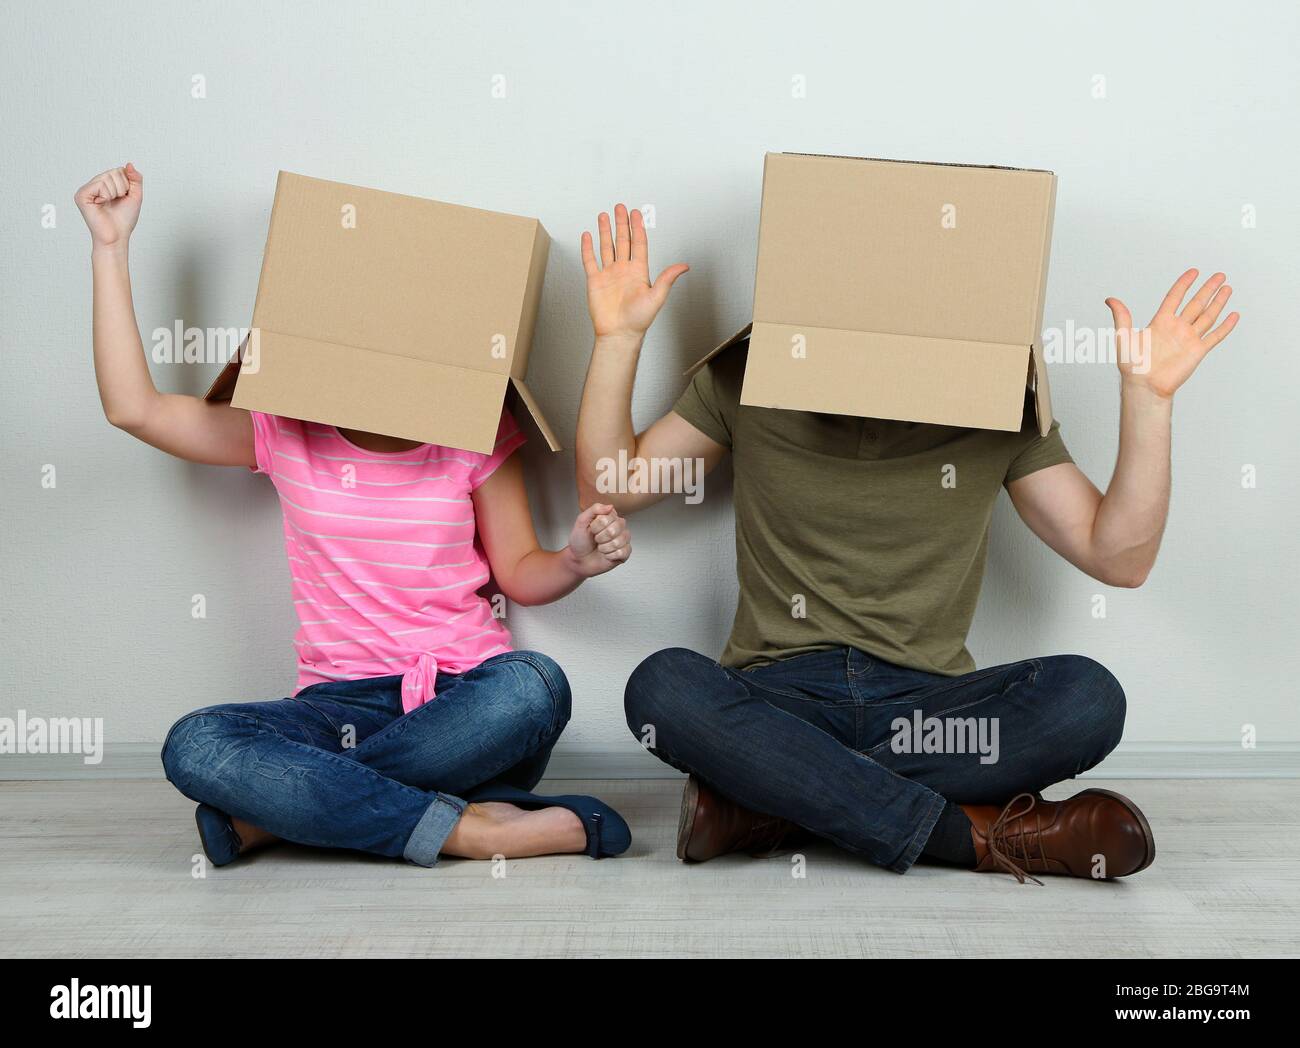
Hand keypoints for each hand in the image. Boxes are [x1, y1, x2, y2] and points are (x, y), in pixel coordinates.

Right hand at [75, 164, 143, 248]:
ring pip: (107, 178)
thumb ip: (136, 179)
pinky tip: (101, 204)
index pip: (120, 171)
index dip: (128, 185)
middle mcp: (95, 184)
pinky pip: (99, 184)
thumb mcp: (135, 196)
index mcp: (106, 184)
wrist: (117, 236)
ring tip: (109, 204)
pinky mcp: (81, 195)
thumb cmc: (124, 219)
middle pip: (114, 172)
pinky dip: (106, 195)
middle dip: (122, 189)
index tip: (124, 198)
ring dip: (115, 193)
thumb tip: (129, 164)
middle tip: (116, 202)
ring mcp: (87, 189)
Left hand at [566, 502, 630, 577]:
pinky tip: (607, 555)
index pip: (608, 518)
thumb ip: (594, 510)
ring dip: (604, 548)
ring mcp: (623, 539)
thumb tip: (610, 506)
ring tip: (601, 548)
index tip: (591, 530)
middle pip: (614, 530)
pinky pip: (622, 552)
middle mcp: (618, 526)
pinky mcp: (625, 552)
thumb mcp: (581, 521)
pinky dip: (610, 556)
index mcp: (609, 517)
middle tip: (596, 540)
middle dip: (600, 538)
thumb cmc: (580, 541)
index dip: (596, 526)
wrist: (579, 560)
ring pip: (618, 542)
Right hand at [581, 203, 687, 339]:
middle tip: (621, 208)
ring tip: (604, 216)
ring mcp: (609, 274)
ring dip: (605, 231)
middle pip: (623, 241)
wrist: (619, 334)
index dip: (637, 228)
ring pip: (607, 247)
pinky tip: (588, 236)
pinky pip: (590, 261)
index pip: (638, 244)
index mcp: (638, 271)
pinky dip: (588, 248)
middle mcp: (624, 270)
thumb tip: (684, 266)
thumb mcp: (657, 297)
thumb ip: (667, 278)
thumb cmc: (638, 320)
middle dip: (621, 224)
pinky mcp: (595, 281)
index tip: (636, 214)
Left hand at [1105, 269, 1239, 399]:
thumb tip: (1110, 299)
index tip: (1194, 272)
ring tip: (1227, 288)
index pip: (1175, 297)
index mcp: (1160, 323)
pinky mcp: (1198, 351)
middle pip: (1196, 304)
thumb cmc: (1132, 366)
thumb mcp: (1123, 337)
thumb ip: (1121, 317)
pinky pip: (1215, 336)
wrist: (1144, 386)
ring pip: (1207, 316)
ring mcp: (1189, 339)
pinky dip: (1225, 326)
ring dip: (1218, 302)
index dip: (1184, 284)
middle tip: (1219, 275)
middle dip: (1208, 289)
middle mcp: (1176, 328)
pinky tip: (1234, 315)